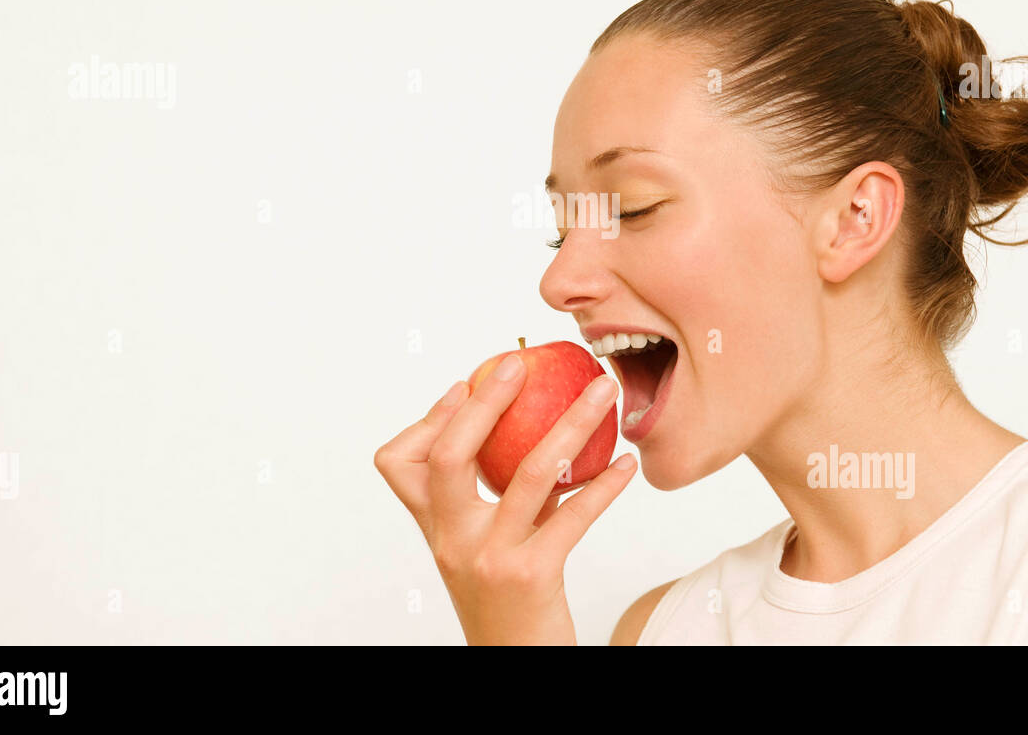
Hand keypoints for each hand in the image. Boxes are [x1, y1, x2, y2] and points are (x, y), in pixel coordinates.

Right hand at [373, 353, 636, 644]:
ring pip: (528, 473)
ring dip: (572, 423)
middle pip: (451, 456)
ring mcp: (489, 557)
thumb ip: (500, 497)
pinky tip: (626, 464)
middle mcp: (452, 540)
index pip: (401, 463)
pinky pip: (573, 515)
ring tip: (602, 392)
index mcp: (435, 528)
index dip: (431, 417)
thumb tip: (530, 429)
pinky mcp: (532, 575)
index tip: (465, 384)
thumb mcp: (487, 545)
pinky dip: (605, 484)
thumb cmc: (508, 600)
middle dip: (485, 402)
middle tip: (519, 364)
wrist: (517, 665)